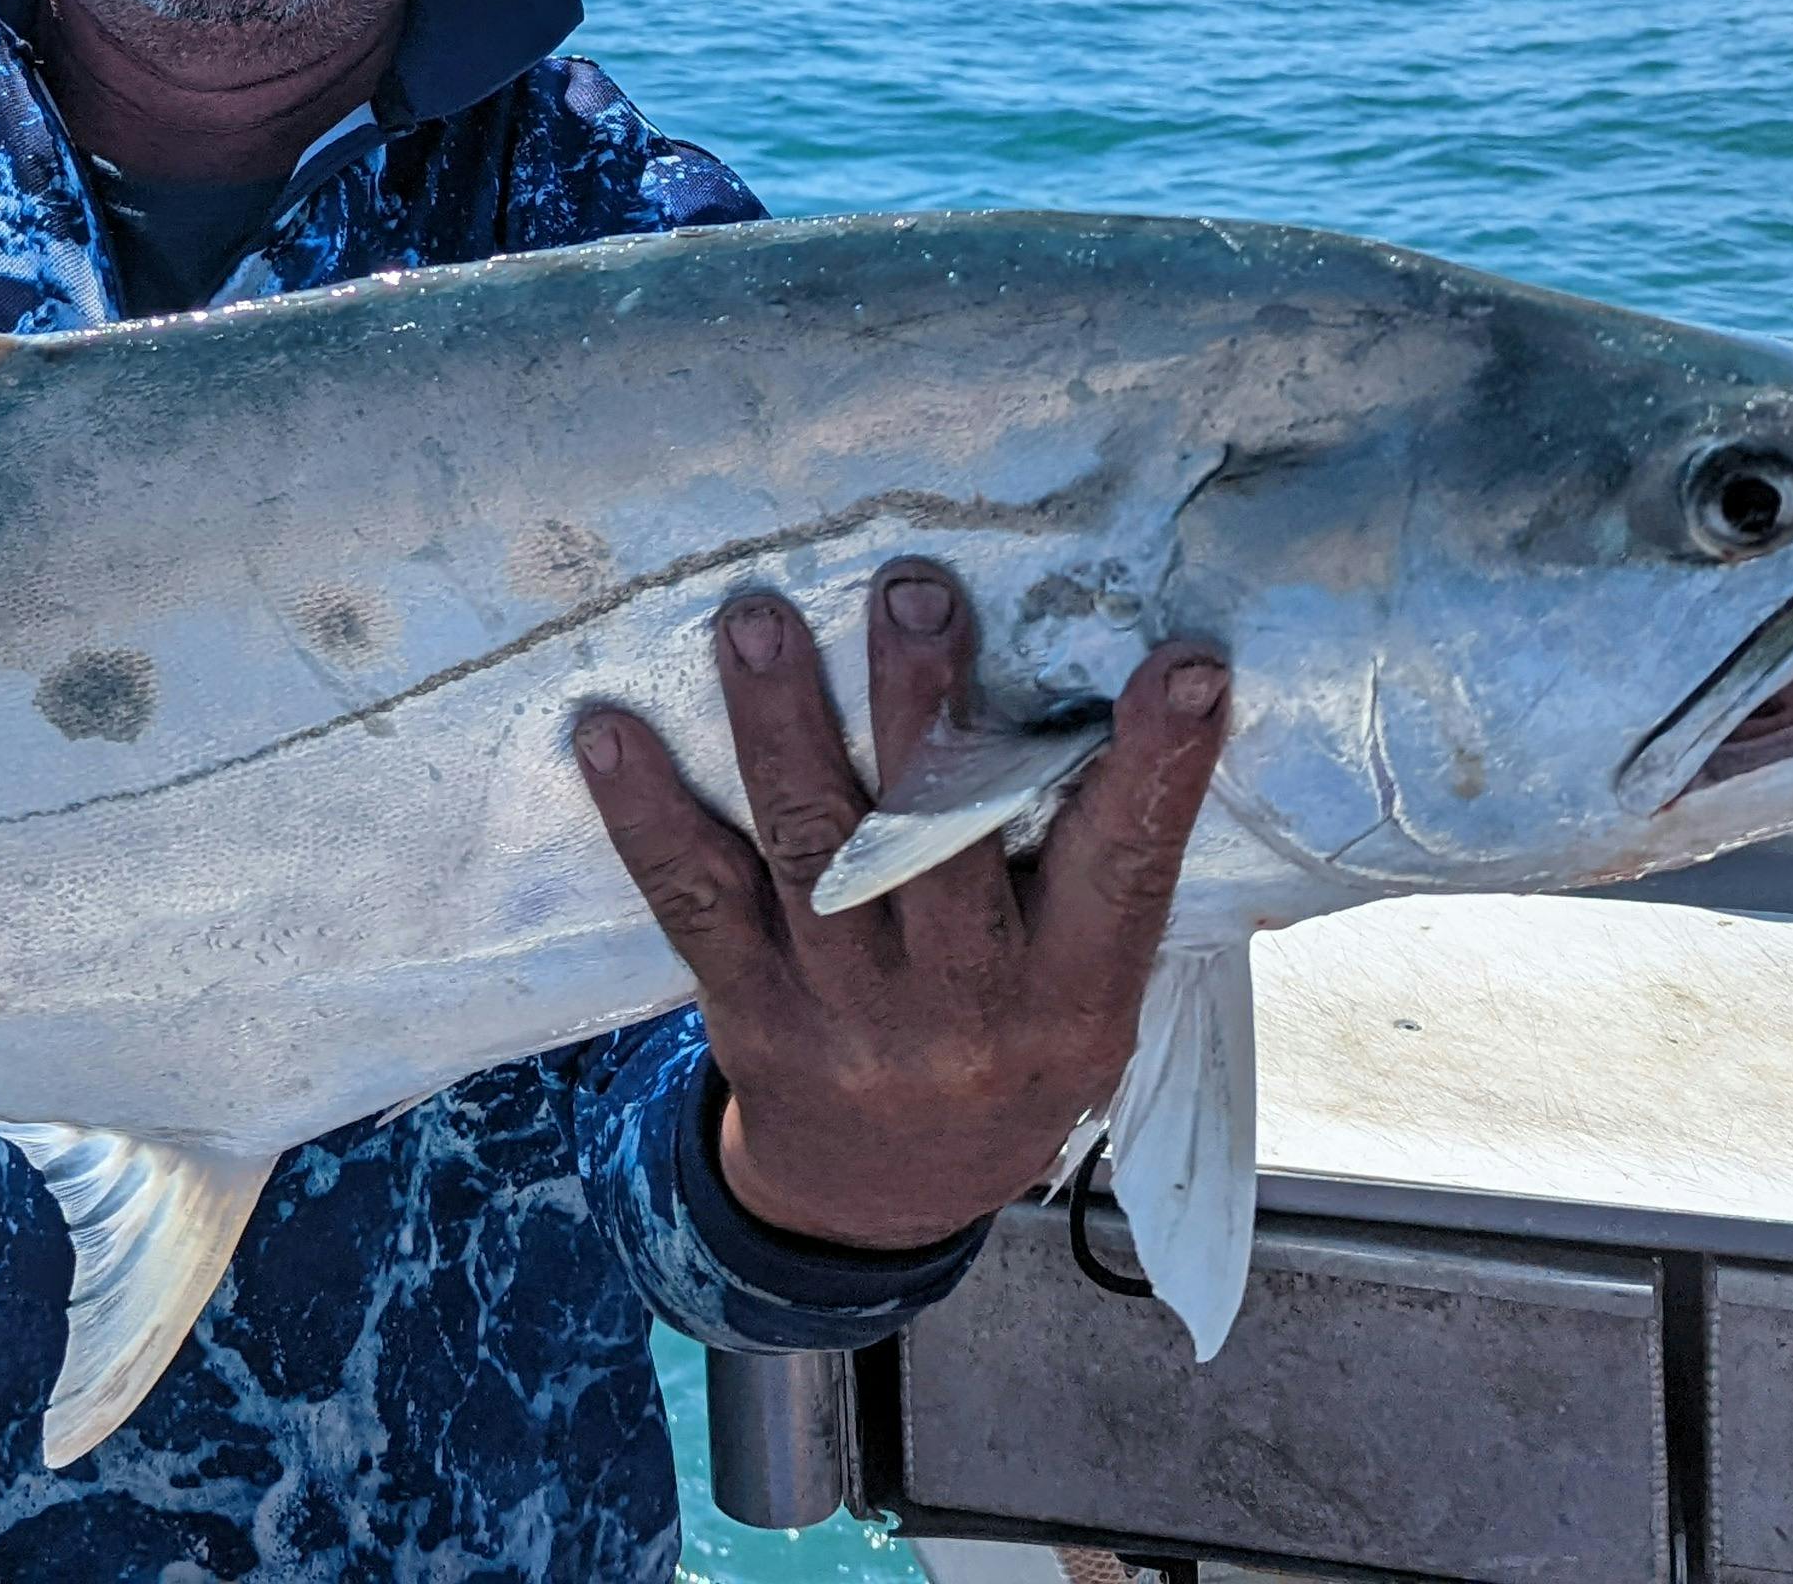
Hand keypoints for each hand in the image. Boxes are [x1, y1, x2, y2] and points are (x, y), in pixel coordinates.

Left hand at [573, 564, 1228, 1250]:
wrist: (884, 1204)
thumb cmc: (1005, 1053)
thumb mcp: (1085, 998)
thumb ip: (1093, 877)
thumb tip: (1123, 700)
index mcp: (1071, 1000)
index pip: (1123, 872)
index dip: (1156, 771)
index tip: (1184, 669)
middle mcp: (964, 1010)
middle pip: (942, 843)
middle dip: (925, 708)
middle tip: (912, 587)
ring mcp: (846, 1015)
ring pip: (813, 851)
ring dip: (781, 726)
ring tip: (758, 622)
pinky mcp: (747, 1012)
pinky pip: (693, 902)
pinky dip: (645, 814)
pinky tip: (609, 731)